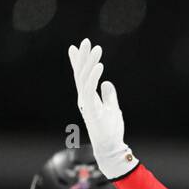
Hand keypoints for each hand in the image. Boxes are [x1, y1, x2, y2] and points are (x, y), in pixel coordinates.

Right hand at [68, 37, 133, 178]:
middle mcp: (84, 99)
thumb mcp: (112, 108)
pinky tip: (100, 65)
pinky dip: (94, 76)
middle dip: (82, 56)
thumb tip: (107, 82)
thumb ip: (108, 95)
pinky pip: (89, 89)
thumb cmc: (111, 131)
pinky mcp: (90, 109)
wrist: (110, 148)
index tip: (76, 46)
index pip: (81, 76)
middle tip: (86, 41)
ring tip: (97, 49)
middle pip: (80, 74)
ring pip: (84, 78)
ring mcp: (86, 104)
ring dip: (90, 62)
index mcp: (88, 98)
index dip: (78, 61)